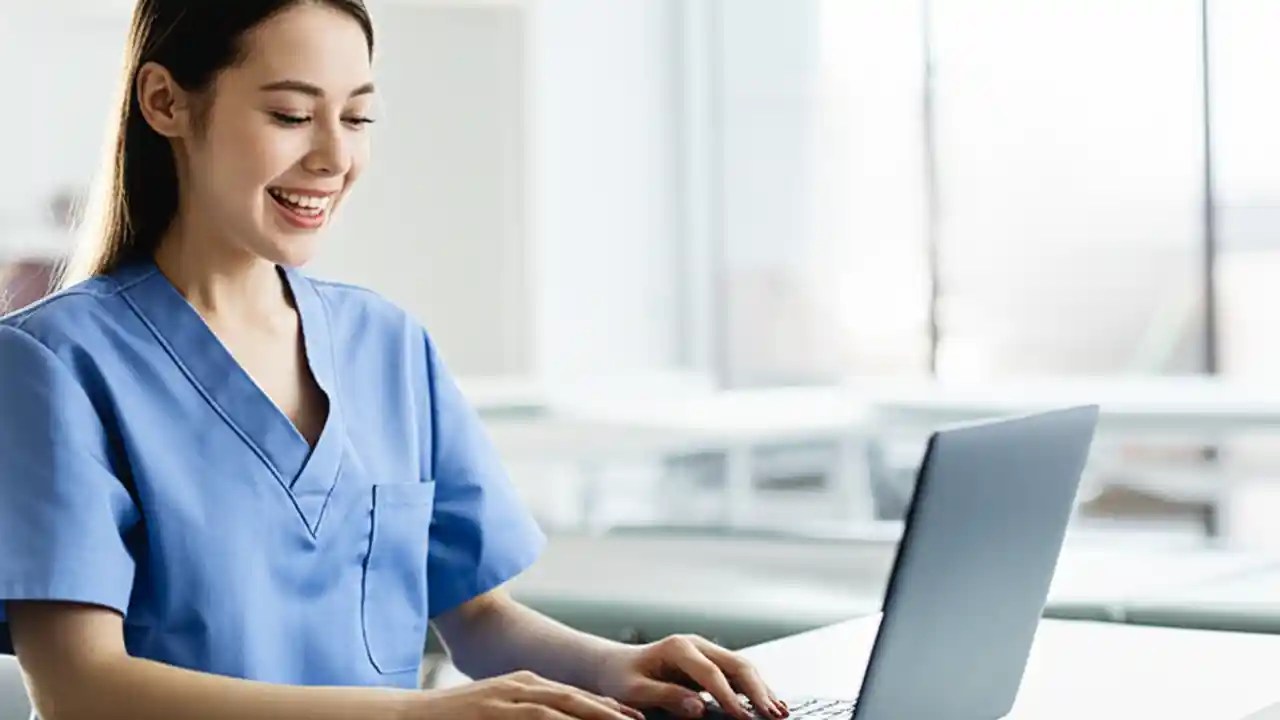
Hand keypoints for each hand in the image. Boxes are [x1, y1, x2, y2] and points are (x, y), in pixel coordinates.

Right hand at [411, 669, 646, 719]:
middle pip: (576, 699)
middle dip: (611, 713)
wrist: (407, 716)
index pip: (575, 697)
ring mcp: (506, 698)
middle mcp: (521, 687)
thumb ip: (529, 714)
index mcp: (525, 685)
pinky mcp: (493, 710)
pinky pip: (535, 718)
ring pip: (561, 708)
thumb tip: (559, 719)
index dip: (607, 709)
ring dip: (594, 717)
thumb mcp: (498, 711)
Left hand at [594, 635, 789, 719]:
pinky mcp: (712, 662)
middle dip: (757, 691)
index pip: (710, 672)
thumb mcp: (635, 691)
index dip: (728, 696)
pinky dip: (757, 689)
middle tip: (773, 716)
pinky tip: (771, 705)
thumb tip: (698, 708)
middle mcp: (696, 644)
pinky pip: (739, 674)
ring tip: (780, 712)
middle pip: (736, 664)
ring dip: (763, 689)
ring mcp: (707, 651)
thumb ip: (665, 696)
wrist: (617, 665)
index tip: (743, 718)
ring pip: (743, 667)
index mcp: (677, 647)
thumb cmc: (622, 679)